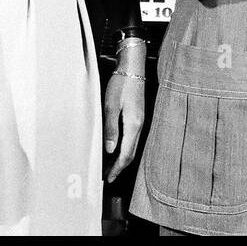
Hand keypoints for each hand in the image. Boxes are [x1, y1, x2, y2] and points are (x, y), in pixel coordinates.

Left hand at [103, 48, 145, 182]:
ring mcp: (139, 121)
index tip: (107, 178)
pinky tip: (114, 149)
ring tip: (108, 167)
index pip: (125, 154)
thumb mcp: (111, 106)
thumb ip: (111, 129)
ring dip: (120, 159)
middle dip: (118, 167)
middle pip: (130, 153)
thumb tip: (110, 150)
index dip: (116, 168)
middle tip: (107, 177)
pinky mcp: (137, 117)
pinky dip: (123, 148)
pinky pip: (131, 139)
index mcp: (133, 124)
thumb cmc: (121, 83)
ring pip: (131, 147)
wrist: (132, 67)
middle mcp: (139, 125)